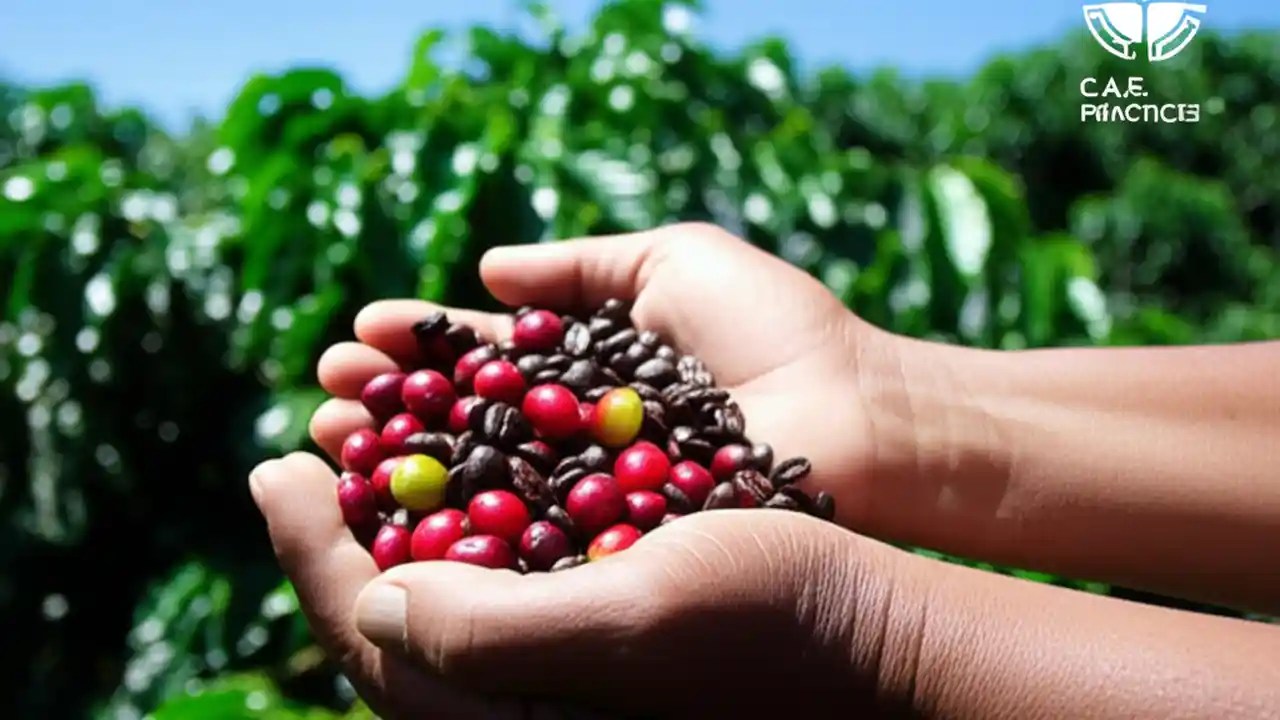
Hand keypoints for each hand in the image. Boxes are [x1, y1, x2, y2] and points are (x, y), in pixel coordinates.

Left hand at [250, 453, 901, 718]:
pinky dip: (458, 519)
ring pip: (437, 592)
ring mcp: (561, 669)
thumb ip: (490, 634)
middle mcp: (527, 704)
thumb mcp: (631, 622)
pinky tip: (452, 467)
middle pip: (388, 618)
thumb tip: (368, 605)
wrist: (875, 633)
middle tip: (299, 448)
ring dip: (387, 514)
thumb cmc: (771, 626)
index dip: (309, 553)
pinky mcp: (597, 626)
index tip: (273, 463)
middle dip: (333, 530)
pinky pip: (496, 578)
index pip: (372, 642)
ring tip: (359, 440)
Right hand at [308, 223, 913, 527]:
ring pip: (477, 480)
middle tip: (325, 390)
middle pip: (465, 423)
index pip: (485, 361)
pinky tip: (397, 503)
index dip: (421, 350)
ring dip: (402, 458)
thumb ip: (582, 266)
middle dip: (392, 403)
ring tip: (334, 432)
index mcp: (590, 374)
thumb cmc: (777, 332)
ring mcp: (593, 500)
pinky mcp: (612, 553)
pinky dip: (458, 520)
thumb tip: (486, 270)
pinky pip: (522, 538)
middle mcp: (579, 440)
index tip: (358, 336)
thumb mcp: (674, 264)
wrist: (858, 414)